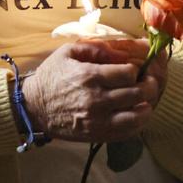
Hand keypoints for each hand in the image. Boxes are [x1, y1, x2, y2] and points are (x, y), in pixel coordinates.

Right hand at [21, 40, 162, 142]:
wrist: (34, 107)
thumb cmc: (51, 76)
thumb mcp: (67, 52)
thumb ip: (94, 47)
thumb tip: (120, 52)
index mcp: (89, 76)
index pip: (129, 73)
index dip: (136, 69)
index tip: (133, 69)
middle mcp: (96, 99)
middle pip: (138, 93)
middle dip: (148, 85)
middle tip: (147, 82)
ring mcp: (98, 120)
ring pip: (138, 115)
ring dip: (146, 106)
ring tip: (144, 99)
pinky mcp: (98, 135)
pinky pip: (129, 132)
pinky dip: (139, 123)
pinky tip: (136, 114)